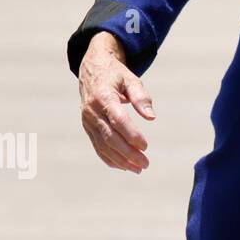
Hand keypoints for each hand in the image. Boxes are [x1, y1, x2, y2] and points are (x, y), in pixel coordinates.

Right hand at [78, 32, 154, 172]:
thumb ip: (141, 97)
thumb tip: (151, 117)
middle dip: (127, 153)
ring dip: (120, 160)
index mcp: (103, 97)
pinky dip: (110, 158)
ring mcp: (87, 121)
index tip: (145, 146)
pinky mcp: (87, 128)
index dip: (131, 134)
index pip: (117, 120)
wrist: (91, 70)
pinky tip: (124, 166)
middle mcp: (92, 111)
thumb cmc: (116, 75)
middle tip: (145, 163)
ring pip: (102, 145)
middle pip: (109, 137)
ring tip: (138, 169)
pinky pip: (97, 146)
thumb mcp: (131, 79)